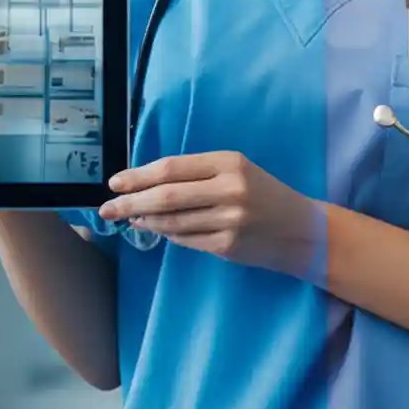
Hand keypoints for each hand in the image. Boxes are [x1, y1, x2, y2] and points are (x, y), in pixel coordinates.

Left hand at [99, 152, 324, 278]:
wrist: (301, 231)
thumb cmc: (264, 195)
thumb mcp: (237, 171)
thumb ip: (198, 174)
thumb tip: (145, 184)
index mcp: (229, 163)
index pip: (172, 168)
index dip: (139, 175)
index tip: (115, 182)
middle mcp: (229, 190)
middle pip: (166, 195)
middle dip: (130, 202)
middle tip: (107, 208)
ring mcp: (229, 220)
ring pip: (171, 221)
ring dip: (145, 220)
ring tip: (129, 217)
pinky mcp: (227, 246)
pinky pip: (184, 240)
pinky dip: (165, 234)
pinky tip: (155, 229)